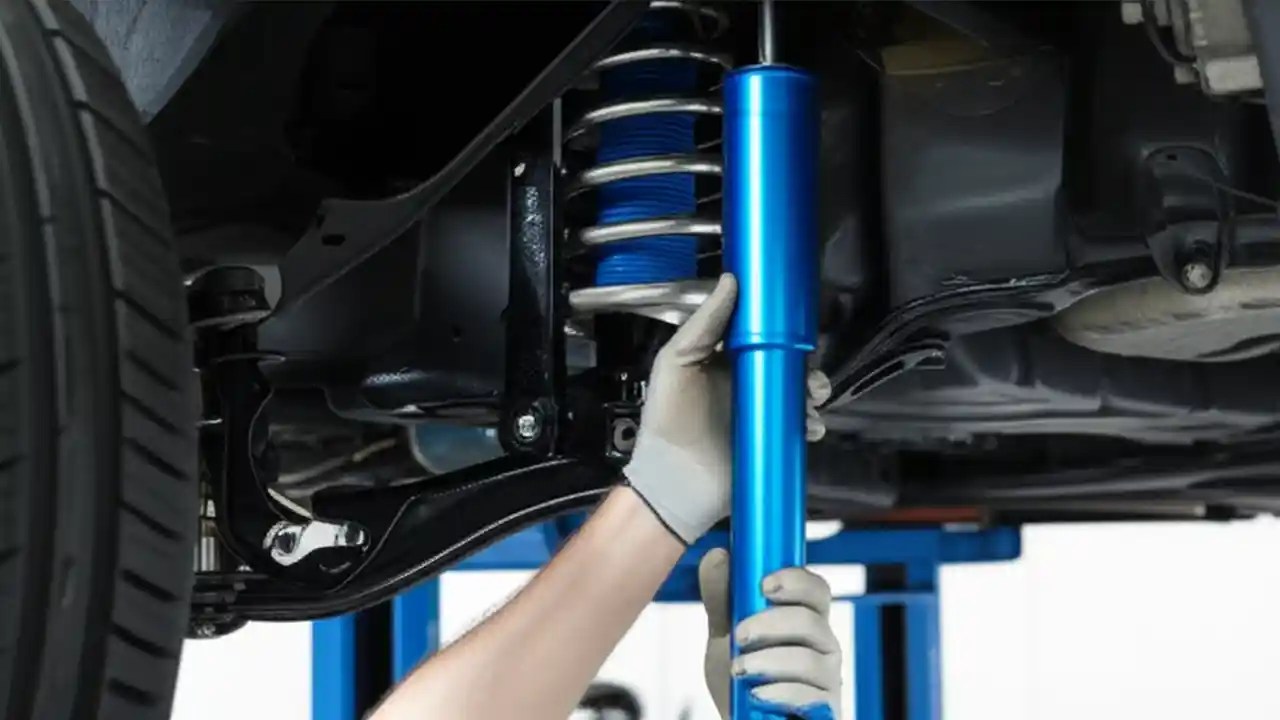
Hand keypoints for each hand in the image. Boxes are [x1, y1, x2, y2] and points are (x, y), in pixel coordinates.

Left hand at [623, 273, 831, 543]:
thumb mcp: (677, 362)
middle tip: (806, 369)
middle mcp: (744, 384)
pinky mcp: (770, 440)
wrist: (673, 483)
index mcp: (722, 361)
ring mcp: (759, 413)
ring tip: (811, 397)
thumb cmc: (666, 423)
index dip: (777, 327)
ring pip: (799, 393)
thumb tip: (730, 282)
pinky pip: (801, 427)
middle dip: (803, 363)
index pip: (758, 335)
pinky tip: (809, 424)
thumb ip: (704, 323)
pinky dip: (812, 423)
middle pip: (786, 364)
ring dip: (813, 391)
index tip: (791, 320)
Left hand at [699, 549, 841, 719]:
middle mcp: (823, 646)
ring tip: (740, 669)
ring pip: (809, 660)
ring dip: (768, 661)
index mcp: (805, 619)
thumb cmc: (741, 678)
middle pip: (813, 620)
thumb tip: (719, 555)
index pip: (816, 589)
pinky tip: (755, 694)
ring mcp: (827, 679)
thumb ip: (722, 597)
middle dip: (772, 623)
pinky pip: (809, 697)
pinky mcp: (826, 710)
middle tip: (739, 634)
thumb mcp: (724, 635)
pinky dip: (778, 693)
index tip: (763, 585)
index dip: (795, 580)